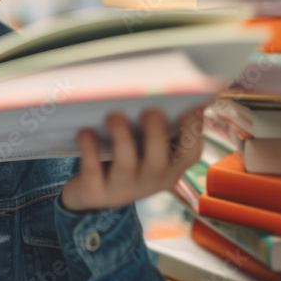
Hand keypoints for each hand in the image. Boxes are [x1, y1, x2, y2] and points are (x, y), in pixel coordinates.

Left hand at [59, 107, 203, 211]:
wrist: (92, 193)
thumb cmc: (125, 158)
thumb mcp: (146, 147)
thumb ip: (159, 124)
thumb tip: (175, 88)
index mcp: (168, 168)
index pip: (190, 154)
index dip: (193, 131)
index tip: (190, 106)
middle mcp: (150, 182)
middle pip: (159, 162)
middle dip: (156, 135)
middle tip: (151, 111)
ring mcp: (122, 189)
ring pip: (126, 166)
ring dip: (122, 138)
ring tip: (114, 116)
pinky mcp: (95, 191)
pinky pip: (93, 172)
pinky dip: (90, 150)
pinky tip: (86, 131)